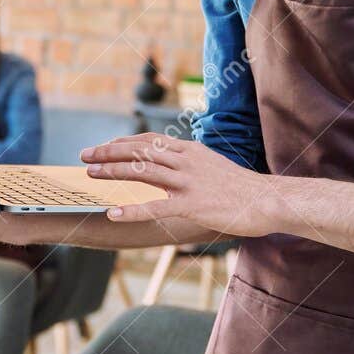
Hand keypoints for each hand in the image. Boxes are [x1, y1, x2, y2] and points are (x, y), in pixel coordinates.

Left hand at [80, 133, 287, 237]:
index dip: (123, 142)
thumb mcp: (212, 166)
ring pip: (142, 172)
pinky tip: (113, 212)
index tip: (104, 145)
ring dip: (113, 172)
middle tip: (85, 156)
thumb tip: (168, 166)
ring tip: (91, 174)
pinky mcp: (192, 204)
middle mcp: (186, 161)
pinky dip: (131, 209)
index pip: (149, 140)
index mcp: (190, 150)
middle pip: (139, 151)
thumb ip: (189, 164)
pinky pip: (155, 207)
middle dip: (109, 152)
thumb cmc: (241, 188)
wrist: (267, 200)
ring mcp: (188, 182)